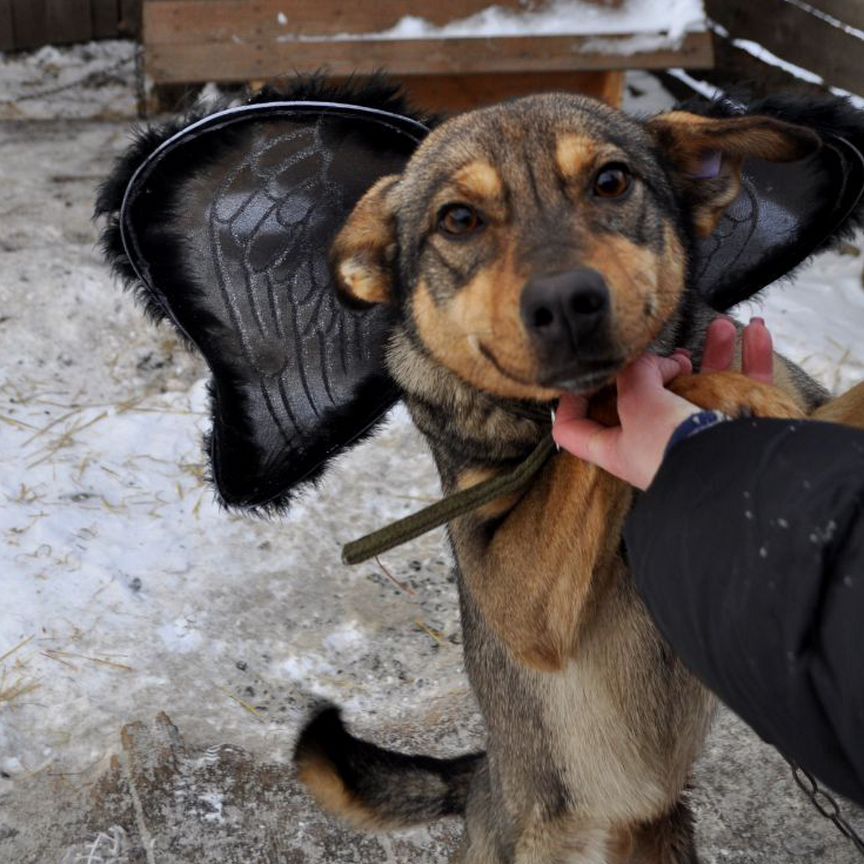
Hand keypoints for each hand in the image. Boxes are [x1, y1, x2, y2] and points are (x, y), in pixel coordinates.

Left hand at [552, 318, 773, 489]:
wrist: (739, 476)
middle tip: (669, 359)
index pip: (574, 428)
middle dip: (660, 367)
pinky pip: (744, 386)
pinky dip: (751, 357)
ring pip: (702, 385)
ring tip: (719, 330)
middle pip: (646, 397)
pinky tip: (755, 332)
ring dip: (712, 352)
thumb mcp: (636, 405)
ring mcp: (697, 434)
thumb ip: (632, 374)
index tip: (584, 372)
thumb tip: (645, 361)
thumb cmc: (675, 449)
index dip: (571, 400)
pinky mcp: (737, 426)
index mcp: (617, 447)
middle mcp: (654, 442)